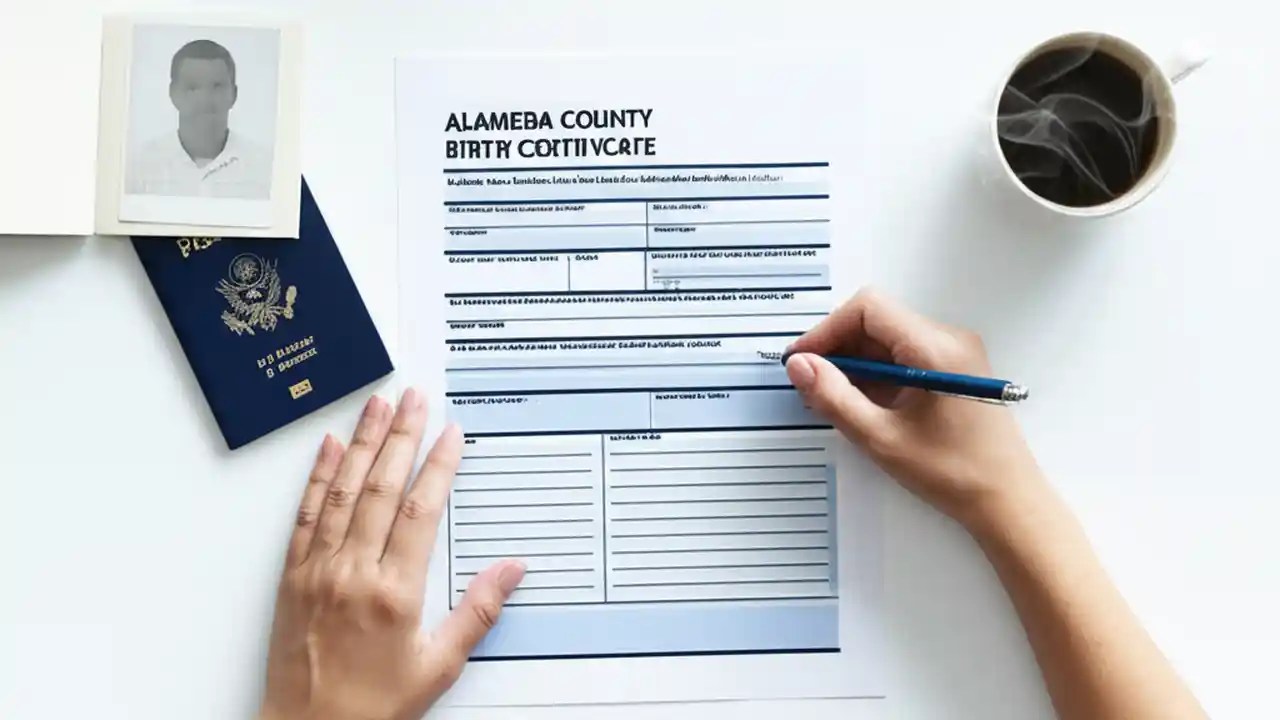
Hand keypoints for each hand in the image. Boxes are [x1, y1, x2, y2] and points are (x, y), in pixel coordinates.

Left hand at [259, 390, 525, 719]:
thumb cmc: (371, 706)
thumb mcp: (439, 665)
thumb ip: (477, 612)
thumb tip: (511, 571)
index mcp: (394, 592)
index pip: (421, 510)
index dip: (438, 466)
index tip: (450, 435)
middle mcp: (353, 572)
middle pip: (382, 487)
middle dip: (400, 436)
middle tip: (413, 399)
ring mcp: (319, 570)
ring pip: (343, 491)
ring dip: (361, 443)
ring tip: (375, 406)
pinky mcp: (293, 576)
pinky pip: (307, 515)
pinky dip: (319, 477)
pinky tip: (329, 449)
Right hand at [785, 289, 1045, 530]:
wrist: (1008, 500)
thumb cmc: (952, 473)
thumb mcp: (882, 438)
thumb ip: (834, 397)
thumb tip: (798, 365)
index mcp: (935, 348)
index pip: (868, 309)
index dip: (827, 330)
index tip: (801, 362)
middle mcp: (948, 339)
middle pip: (877, 320)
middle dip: (838, 347)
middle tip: (810, 384)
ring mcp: (954, 353)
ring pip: (888, 339)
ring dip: (855, 363)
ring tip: (833, 399)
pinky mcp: (954, 370)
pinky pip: (905, 356)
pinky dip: (877, 374)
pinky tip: (862, 405)